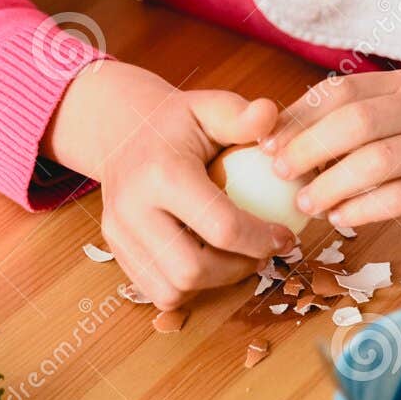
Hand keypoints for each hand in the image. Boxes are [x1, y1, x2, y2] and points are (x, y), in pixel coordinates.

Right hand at [92, 68, 292, 308]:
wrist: (122, 130)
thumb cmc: (176, 121)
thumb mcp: (209, 108)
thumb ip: (240, 115)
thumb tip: (269, 116)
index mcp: (162, 173)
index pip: (221, 227)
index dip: (262, 240)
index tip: (285, 237)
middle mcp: (133, 208)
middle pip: (192, 269)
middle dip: (237, 269)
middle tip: (261, 252)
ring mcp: (118, 233)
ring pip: (173, 289)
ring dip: (213, 282)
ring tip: (235, 257)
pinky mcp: (116, 250)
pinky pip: (157, 291)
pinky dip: (188, 286)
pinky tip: (206, 258)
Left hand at [260, 69, 400, 232]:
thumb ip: (363, 121)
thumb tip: (290, 138)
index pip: (340, 92)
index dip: (298, 116)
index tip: (266, 141)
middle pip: (353, 121)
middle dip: (307, 146)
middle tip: (278, 171)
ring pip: (374, 161)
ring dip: (331, 184)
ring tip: (305, 203)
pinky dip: (365, 209)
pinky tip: (343, 219)